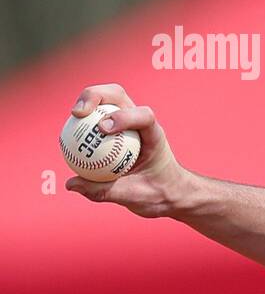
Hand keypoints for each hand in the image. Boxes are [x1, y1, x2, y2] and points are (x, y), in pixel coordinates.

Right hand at [64, 84, 191, 217]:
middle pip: (118, 95)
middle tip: (78, 113)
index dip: (124, 116)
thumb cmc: (157, 193)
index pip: (144, 116)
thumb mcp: (135, 197)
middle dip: (97, 96)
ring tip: (73, 115)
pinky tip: (67, 134)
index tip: (103, 129)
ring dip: (86, 100)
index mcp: (154, 136)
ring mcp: (126, 122)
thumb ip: (104, 191)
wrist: (167, 192)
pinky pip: (94, 118)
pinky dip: (81, 120)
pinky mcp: (113, 128)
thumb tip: (71, 184)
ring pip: (105, 99)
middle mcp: (140, 123)